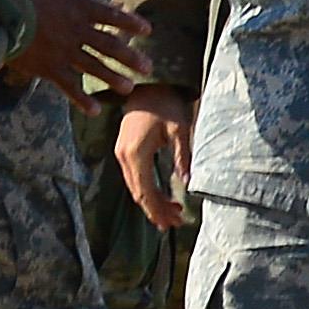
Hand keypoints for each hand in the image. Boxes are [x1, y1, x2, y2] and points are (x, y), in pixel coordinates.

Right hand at [0, 0, 149, 99]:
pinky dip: (82, 99)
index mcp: (76, 5)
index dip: (129, 22)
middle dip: (129, 57)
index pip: (110, 15)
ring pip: (95, 68)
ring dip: (112, 78)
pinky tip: (95, 109)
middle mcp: (76, 31)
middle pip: (109, 46)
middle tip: (148, 67)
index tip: (146, 30)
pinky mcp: (49, 69)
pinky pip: (70, 87)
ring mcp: (65, 52)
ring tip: (127, 88)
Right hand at [115, 101, 194, 232]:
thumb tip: (187, 182)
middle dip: (156, 210)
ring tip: (173, 213)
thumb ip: (183, 156)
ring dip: (152, 202)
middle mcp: (124, 156)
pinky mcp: (124, 151)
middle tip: (175, 223)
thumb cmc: (165, 104)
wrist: (146, 85)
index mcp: (136, 153)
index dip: (158, 209)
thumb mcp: (180, 128)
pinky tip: (161, 197)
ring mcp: (121, 154)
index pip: (146, 191)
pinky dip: (147, 190)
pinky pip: (134, 177)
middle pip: (138, 193)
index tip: (173, 221)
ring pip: (135, 187)